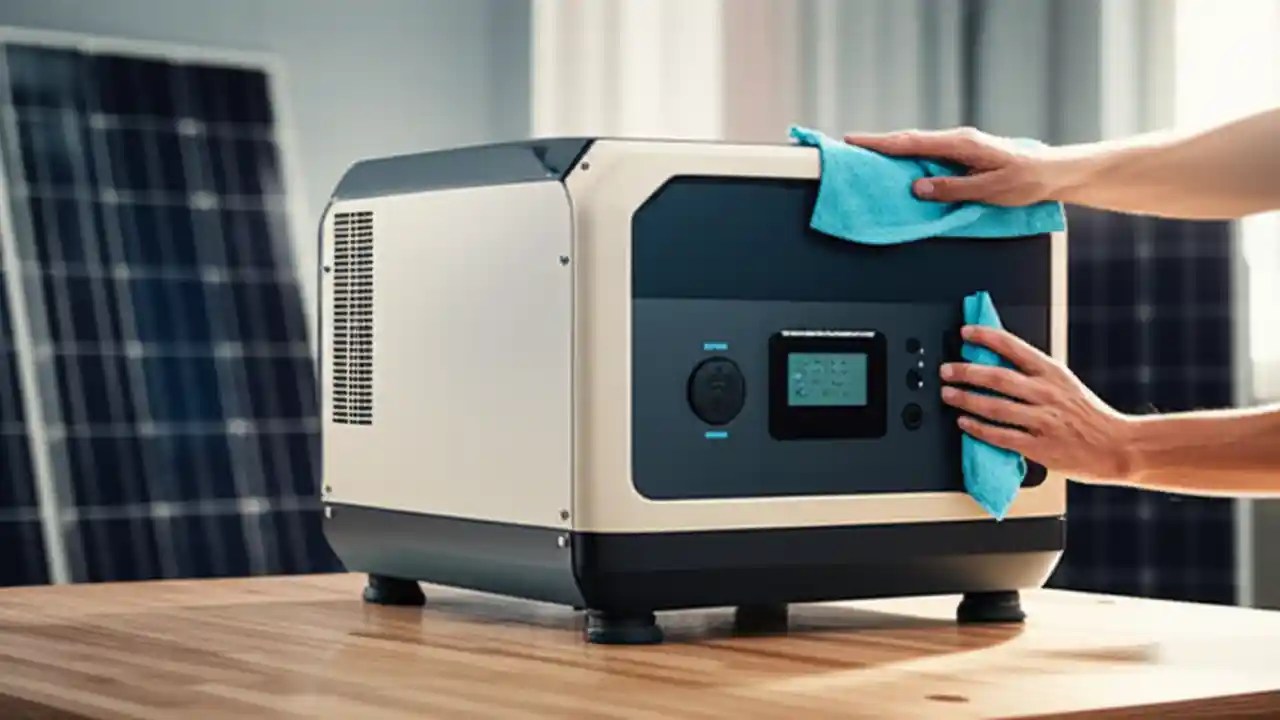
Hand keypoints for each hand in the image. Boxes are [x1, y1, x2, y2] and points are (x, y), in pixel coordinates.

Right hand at [843, 127, 1058, 205]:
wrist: (1053, 173)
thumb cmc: (1027, 180)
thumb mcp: (991, 189)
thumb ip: (953, 189)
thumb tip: (918, 188)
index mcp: (962, 144)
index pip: (912, 142)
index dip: (880, 143)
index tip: (854, 141)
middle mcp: (957, 140)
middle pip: (909, 140)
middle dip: (878, 143)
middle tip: (849, 147)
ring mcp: (960, 146)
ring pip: (917, 147)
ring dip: (891, 150)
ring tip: (866, 156)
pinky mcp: (963, 155)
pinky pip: (928, 154)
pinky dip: (908, 157)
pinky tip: (898, 166)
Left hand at [939, 325, 1135, 483]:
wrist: (1119, 446)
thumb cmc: (1091, 415)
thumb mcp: (1066, 384)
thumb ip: (1035, 375)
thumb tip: (998, 362)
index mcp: (1053, 373)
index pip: (1014, 347)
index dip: (987, 337)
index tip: (966, 332)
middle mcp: (1046, 393)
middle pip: (998, 377)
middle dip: (966, 371)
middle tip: (946, 369)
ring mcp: (1043, 420)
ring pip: (995, 407)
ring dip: (966, 399)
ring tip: (948, 394)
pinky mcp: (1040, 447)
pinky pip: (1001, 436)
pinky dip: (978, 429)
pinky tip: (964, 423)